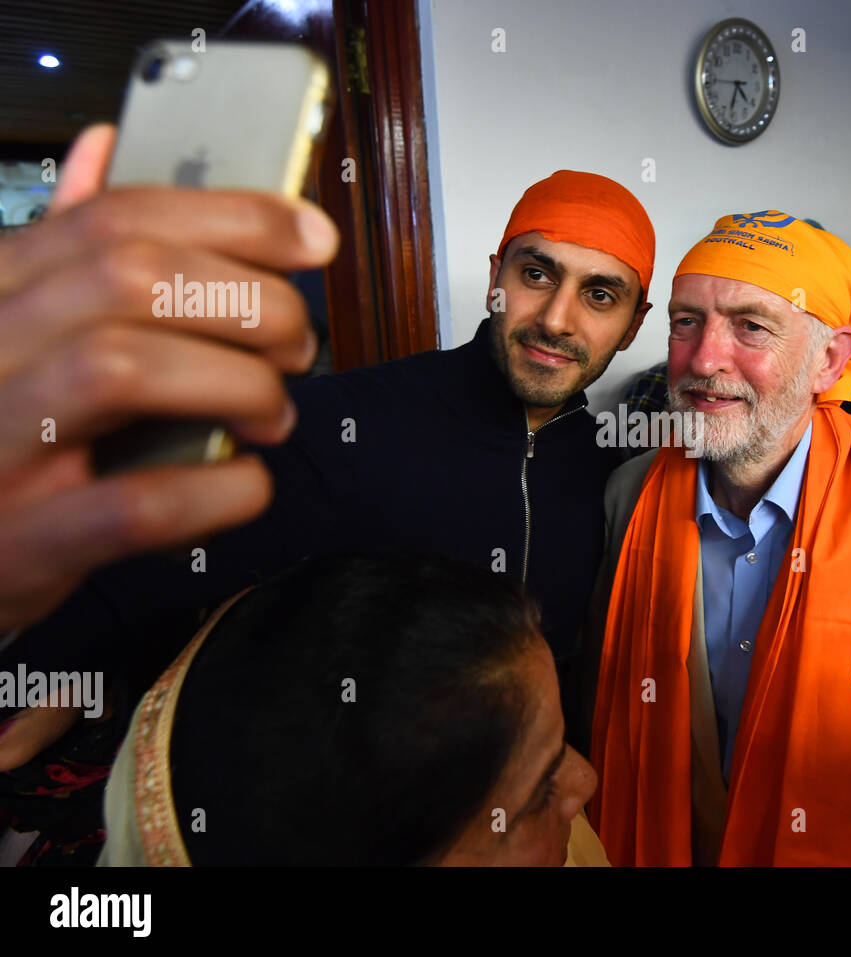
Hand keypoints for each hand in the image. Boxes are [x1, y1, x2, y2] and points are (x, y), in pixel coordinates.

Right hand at [0, 124, 339, 632]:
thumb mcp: (6, 326)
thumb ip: (58, 249)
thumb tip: (103, 151)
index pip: (117, 217)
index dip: (235, 217)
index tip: (310, 236)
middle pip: (130, 279)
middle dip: (249, 301)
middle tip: (296, 343)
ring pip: (121, 368)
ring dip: (236, 384)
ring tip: (271, 412)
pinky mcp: (19, 541)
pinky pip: (133, 504)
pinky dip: (215, 490)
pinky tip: (243, 483)